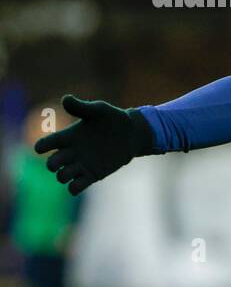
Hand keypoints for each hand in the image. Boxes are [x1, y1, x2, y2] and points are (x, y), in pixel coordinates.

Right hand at [33, 95, 153, 195]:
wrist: (132, 134)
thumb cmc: (113, 119)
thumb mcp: (98, 110)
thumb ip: (81, 107)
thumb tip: (65, 99)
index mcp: (68, 136)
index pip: (46, 144)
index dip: (41, 146)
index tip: (44, 146)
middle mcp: (71, 152)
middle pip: (52, 164)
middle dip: (53, 164)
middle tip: (66, 157)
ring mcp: (82, 165)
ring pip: (62, 177)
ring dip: (64, 176)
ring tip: (77, 168)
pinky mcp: (93, 175)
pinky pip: (75, 187)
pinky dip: (74, 188)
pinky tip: (83, 179)